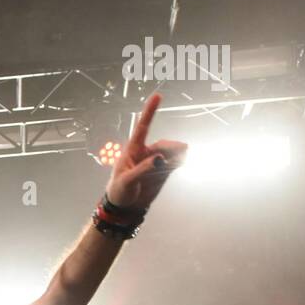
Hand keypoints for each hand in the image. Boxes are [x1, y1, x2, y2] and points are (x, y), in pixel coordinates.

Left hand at [106, 92, 186, 210]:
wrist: (124, 208)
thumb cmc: (119, 191)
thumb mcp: (127, 181)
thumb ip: (143, 169)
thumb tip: (160, 158)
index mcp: (132, 150)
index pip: (142, 127)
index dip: (149, 111)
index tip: (157, 95)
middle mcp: (145, 153)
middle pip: (162, 145)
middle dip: (173, 146)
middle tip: (183, 149)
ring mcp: (155, 162)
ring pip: (170, 154)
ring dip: (178, 154)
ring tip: (184, 157)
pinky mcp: (162, 172)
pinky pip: (174, 164)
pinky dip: (180, 161)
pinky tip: (184, 161)